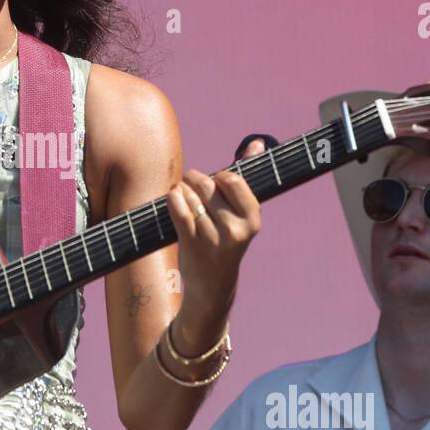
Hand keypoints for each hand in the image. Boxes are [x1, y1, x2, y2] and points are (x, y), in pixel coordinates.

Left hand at [165, 138, 264, 340]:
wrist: (213, 286)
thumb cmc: (227, 241)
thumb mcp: (242, 214)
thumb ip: (247, 177)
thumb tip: (257, 143)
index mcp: (252, 219)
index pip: (233, 180)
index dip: (220, 176)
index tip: (217, 182)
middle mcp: (236, 229)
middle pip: (208, 184)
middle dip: (196, 179)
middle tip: (192, 183)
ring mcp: (213, 238)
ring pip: (190, 195)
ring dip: (182, 190)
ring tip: (183, 197)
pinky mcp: (192, 244)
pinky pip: (178, 210)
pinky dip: (173, 199)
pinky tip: (173, 197)